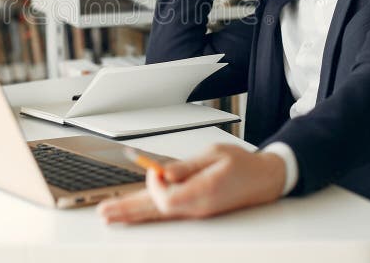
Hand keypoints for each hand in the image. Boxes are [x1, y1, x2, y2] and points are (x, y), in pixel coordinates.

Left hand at [97, 144, 285, 223]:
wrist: (264, 179)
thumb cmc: (242, 163)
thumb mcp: (215, 154)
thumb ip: (188, 166)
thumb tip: (164, 173)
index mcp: (203, 192)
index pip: (166, 198)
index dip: (154, 184)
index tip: (156, 169)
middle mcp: (197, 207)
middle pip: (155, 211)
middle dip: (128, 210)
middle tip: (105, 212)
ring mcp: (196, 211)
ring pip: (159, 214)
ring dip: (134, 213)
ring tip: (112, 215)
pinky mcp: (196, 209)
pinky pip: (167, 212)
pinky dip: (148, 211)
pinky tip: (136, 212)